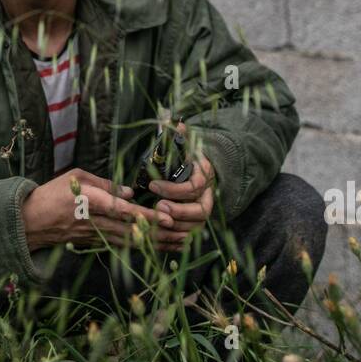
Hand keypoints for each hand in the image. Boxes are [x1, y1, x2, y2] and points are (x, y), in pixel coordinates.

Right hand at [21, 169, 183, 252]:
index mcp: (92, 201)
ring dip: (156, 243)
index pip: (125, 210)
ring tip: (179, 244)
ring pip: (131, 241)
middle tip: (185, 234)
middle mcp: (96, 222)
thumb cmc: (51, 193)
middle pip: (134, 229)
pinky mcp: (93, 244)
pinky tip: (156, 249)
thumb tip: (130, 191)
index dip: (148, 215)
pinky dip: (141, 248)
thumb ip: (105, 183)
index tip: (168, 217)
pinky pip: (121, 246)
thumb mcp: (76, 176)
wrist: (29, 221)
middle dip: (161, 233)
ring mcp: (95, 236)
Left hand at [147, 124, 215, 245]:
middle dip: (178, 211)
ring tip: (156, 220)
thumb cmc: (186, 159)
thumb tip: (175, 121)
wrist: (198, 172)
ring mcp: (203, 211)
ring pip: (196, 227)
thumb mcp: (183, 146)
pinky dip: (178, 240)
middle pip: (200, 212)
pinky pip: (191, 237)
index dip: (173, 190)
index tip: (153, 186)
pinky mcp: (197, 223)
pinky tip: (162, 237)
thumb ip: (178, 137)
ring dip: (176, 226)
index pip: (193, 187)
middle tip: (157, 207)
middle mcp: (208, 196)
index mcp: (204, 176)